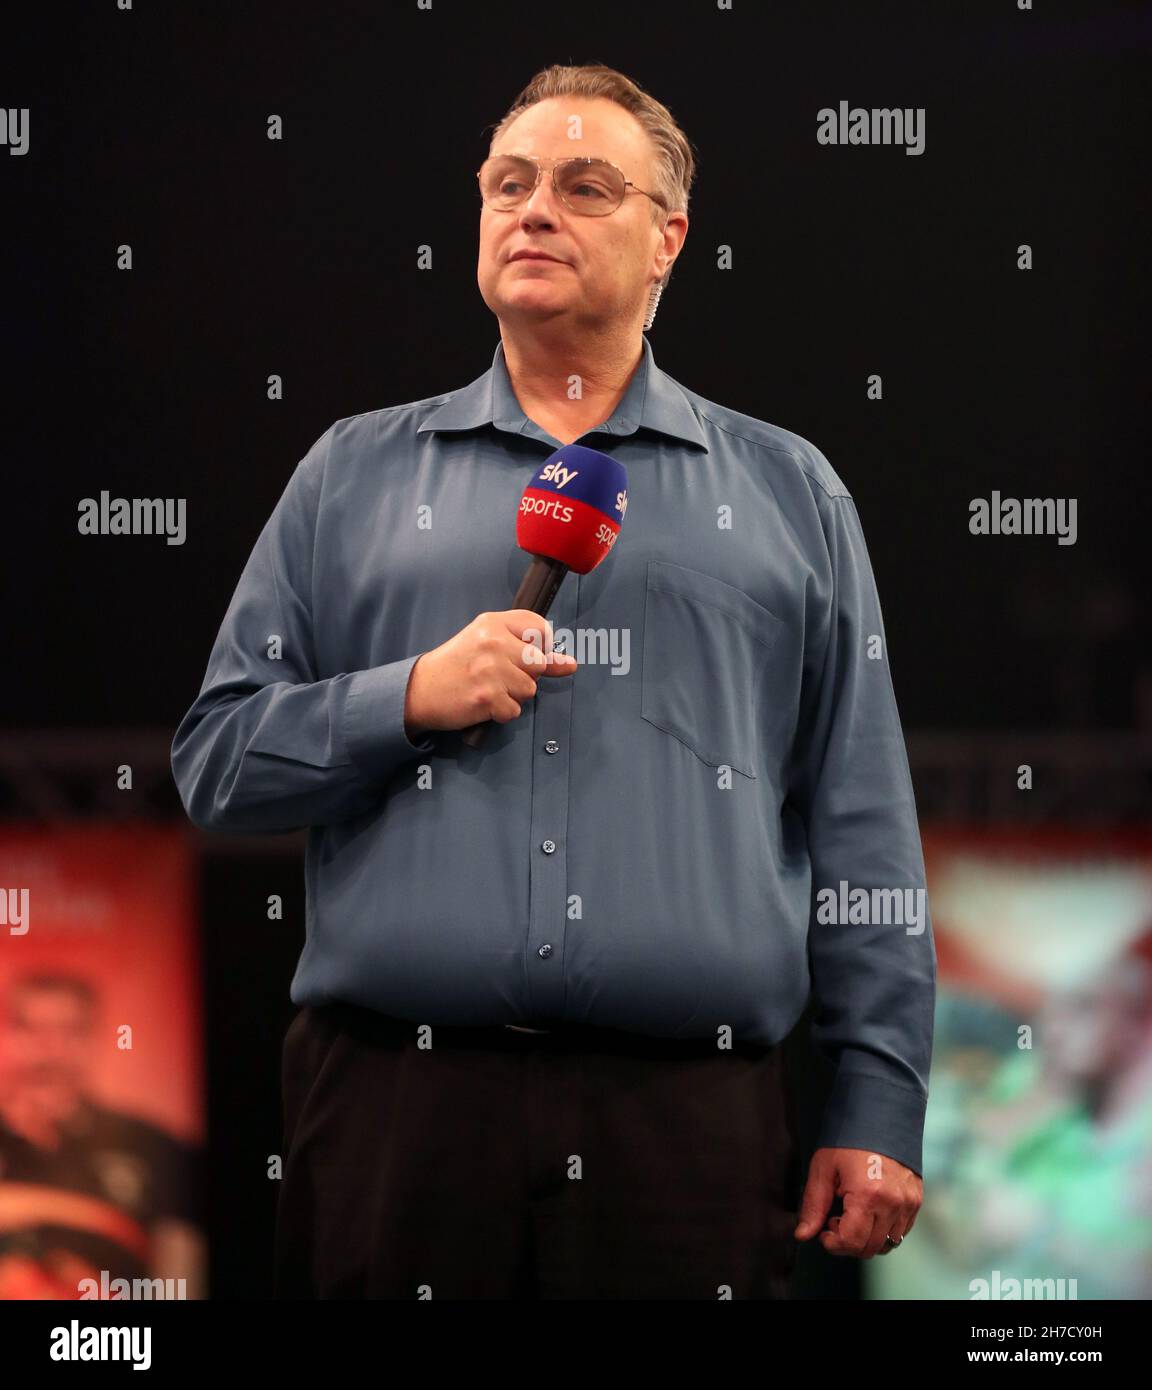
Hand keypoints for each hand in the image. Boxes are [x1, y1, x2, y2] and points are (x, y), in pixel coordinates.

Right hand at [404, 609, 577, 734]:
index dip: (539, 647)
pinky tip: (484, 703)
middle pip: (538, 663)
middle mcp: (493, 643)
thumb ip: (531, 650)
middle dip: (524, 675)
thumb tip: (570, 664)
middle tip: (497, 675)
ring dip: (513, 696)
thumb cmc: (457, 665)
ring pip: (530, 689)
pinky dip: (502, 712)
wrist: (421, 689)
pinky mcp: (487, 697)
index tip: (522, 656)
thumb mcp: (489, 644)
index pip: (540, 628)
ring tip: (488, 688)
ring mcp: (491, 671)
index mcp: (493, 623)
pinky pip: (515, 710)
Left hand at [794, 1146, 921, 1257]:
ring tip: (852, 1214)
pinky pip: (900, 1232)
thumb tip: (803, 1234)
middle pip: (870, 1247)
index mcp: (868, 1195)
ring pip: (887, 1243)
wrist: (880, 1114)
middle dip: (848, 1242)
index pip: (852, 1242)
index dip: (833, 1243)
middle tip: (835, 1220)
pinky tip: (869, 1212)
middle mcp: (893, 1203)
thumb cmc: (848, 1139)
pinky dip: (883, 1231)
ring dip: (867, 1239)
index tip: (824, 1230)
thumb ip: (813, 1204)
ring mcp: (908, 1203)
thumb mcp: (823, 1168)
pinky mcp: (916, 1200)